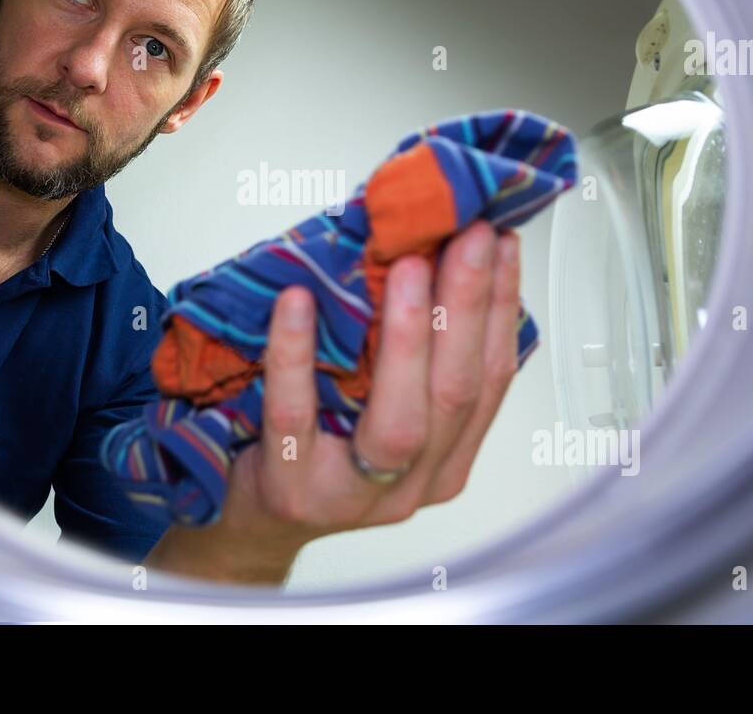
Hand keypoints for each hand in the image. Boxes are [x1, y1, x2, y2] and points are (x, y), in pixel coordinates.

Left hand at [216, 220, 522, 557]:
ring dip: (407, 335)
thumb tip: (435, 258)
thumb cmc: (317, 448)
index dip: (500, 308)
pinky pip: (297, 418)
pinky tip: (297, 301)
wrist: (252, 516)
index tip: (500, 243)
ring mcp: (354, 494)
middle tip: (466, 236)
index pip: (489, 378)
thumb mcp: (380, 405)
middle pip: (455, 393)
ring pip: (399, 422)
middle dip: (467, 305)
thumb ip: (413, 357)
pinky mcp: (292, 489)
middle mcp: (412, 482)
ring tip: (406, 265)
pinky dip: (297, 355)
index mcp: (447, 458)